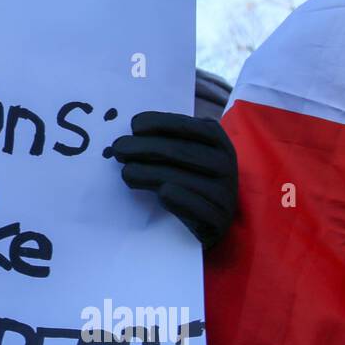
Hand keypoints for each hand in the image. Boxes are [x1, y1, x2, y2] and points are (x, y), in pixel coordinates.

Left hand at [109, 111, 237, 248]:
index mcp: (218, 142)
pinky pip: (194, 206)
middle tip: (119, 149)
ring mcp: (224, 193)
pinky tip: (159, 193)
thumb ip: (167, 141)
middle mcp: (225, 164)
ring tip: (125, 172)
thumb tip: (131, 135)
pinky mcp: (218, 219)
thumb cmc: (192, 181)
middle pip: (180, 152)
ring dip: (148, 173)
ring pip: (181, 179)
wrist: (214, 221)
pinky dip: (175, 197)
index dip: (160, 122)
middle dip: (144, 148)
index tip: (134, 125)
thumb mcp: (188, 155)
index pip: (188, 127)